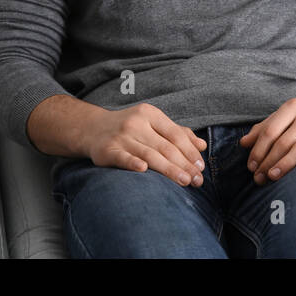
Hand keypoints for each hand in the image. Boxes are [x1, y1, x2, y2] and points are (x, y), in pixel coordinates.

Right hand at [80, 103, 207, 187]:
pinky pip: (122, 157)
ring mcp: (120, 136)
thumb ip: (177, 133)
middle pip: (165, 146)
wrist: (93, 129)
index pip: (175, 134)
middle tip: (197, 180)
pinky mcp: (106, 150)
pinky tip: (144, 170)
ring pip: (149, 155)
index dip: (190, 151)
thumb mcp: (153, 124)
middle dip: (184, 164)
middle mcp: (135, 123)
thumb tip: (202, 146)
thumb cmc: (130, 128)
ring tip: (185, 181)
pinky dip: (133, 163)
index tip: (201, 167)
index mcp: (150, 114)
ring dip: (169, 170)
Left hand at [239, 92, 295, 184]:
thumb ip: (266, 128)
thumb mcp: (288, 116)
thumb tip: (243, 143)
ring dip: (286, 163)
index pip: (271, 130)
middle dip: (268, 161)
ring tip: (273, 176)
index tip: (250, 166)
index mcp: (293, 107)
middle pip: (284, 140)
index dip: (258, 149)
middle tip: (258, 178)